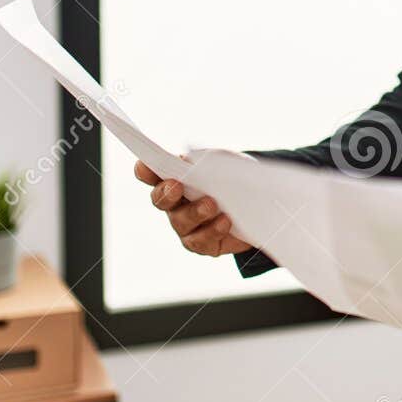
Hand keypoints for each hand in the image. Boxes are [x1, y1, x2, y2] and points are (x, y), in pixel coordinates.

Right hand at [134, 160, 251, 257]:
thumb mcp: (225, 164)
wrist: (258, 208)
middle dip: (166, 192)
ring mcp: (186, 225)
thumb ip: (208, 160)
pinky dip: (213, 230)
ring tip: (211, 204)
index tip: (143, 165)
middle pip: (160, 200)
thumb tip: (192, 158)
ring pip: (181, 221)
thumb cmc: (235, 180)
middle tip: (176, 186)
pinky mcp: (202, 243)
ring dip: (195, 211)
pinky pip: (200, 240)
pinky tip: (225, 222)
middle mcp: (175, 204)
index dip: (145, 171)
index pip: (153, 174)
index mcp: (177, 179)